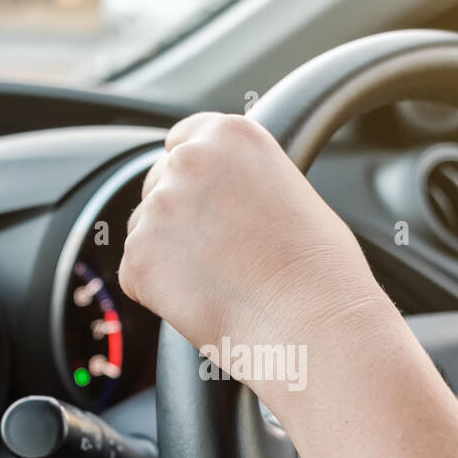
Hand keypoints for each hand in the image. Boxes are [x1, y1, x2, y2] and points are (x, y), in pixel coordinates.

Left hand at [120, 112, 391, 400]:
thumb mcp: (292, 192)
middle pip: (159, 184)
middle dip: (179, 217)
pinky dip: (159, 292)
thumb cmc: (320, 269)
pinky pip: (136, 273)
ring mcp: (159, 208)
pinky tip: (203, 301)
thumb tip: (223, 198)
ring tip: (221, 282)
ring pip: (145, 230)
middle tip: (220, 255)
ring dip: (169, 255)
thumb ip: (246, 179)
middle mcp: (189, 160)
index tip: (204, 200)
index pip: (182, 139)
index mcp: (230, 135)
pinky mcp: (140, 256)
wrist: (312, 322)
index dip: (193, 177)